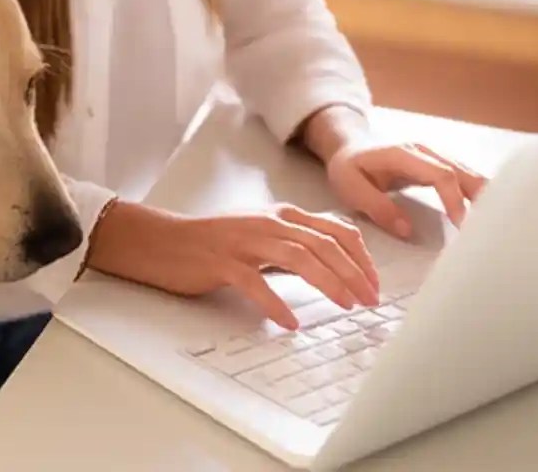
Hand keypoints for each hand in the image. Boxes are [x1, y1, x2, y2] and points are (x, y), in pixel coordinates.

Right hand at [85, 201, 380, 330]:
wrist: (162, 242)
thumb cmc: (212, 243)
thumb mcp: (260, 235)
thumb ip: (293, 242)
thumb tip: (332, 263)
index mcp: (281, 215)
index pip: (334, 230)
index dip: (360, 256)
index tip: (374, 282)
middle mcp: (267, 222)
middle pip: (323, 243)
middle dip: (353, 272)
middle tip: (370, 300)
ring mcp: (244, 241)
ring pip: (298, 257)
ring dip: (327, 282)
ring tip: (345, 305)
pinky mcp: (222, 262)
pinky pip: (256, 282)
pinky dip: (276, 303)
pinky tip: (290, 322)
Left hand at [301, 105, 487, 237]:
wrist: (348, 146)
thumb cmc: (348, 168)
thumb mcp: (351, 189)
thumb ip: (377, 207)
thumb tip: (407, 230)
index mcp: (404, 153)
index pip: (441, 175)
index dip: (455, 200)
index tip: (462, 227)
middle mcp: (425, 150)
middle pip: (463, 171)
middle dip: (481, 198)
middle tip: (492, 228)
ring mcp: (434, 155)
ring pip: (468, 173)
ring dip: (484, 196)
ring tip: (498, 224)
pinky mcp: (438, 164)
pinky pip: (463, 177)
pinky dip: (477, 194)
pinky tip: (487, 213)